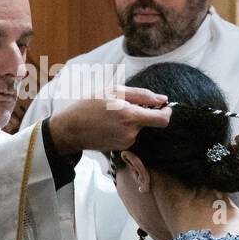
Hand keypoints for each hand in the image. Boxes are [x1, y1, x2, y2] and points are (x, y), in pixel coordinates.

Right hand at [47, 87, 170, 154]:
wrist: (70, 129)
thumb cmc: (89, 106)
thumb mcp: (113, 91)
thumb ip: (141, 95)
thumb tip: (162, 99)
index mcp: (130, 116)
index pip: (162, 120)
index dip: (167, 112)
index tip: (165, 106)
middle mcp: (131, 133)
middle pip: (149, 122)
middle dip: (143, 112)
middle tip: (125, 105)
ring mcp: (126, 142)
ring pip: (139, 128)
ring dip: (132, 120)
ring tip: (113, 114)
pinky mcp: (121, 147)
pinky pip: (131, 135)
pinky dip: (125, 128)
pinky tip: (110, 123)